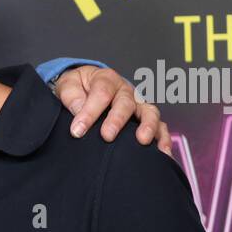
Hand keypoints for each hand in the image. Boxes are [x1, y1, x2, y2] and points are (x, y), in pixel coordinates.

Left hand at [54, 65, 170, 155]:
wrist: (88, 85)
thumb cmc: (79, 87)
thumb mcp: (68, 85)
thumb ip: (72, 96)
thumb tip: (78, 110)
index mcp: (106, 79)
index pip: (101, 93)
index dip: (89, 112)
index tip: (77, 130)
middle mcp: (125, 91)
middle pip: (126, 103)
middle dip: (117, 120)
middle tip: (107, 136)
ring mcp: (138, 104)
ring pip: (149, 112)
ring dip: (147, 126)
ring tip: (142, 141)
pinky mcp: (146, 118)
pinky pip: (160, 126)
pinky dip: (163, 138)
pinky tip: (162, 152)